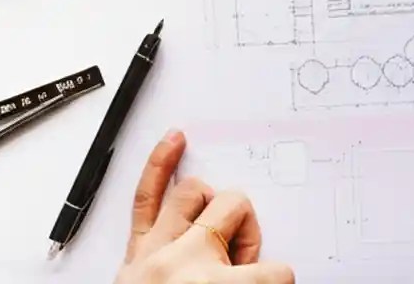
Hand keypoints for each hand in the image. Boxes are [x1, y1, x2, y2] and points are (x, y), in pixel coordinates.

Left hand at [116, 131, 294, 283]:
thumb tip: (270, 279)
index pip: (277, 273)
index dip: (279, 280)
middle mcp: (188, 262)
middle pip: (237, 210)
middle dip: (248, 234)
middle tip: (241, 265)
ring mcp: (157, 250)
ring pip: (196, 193)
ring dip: (212, 204)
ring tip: (215, 225)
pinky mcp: (134, 251)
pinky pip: (146, 196)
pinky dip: (159, 164)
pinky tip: (174, 142)